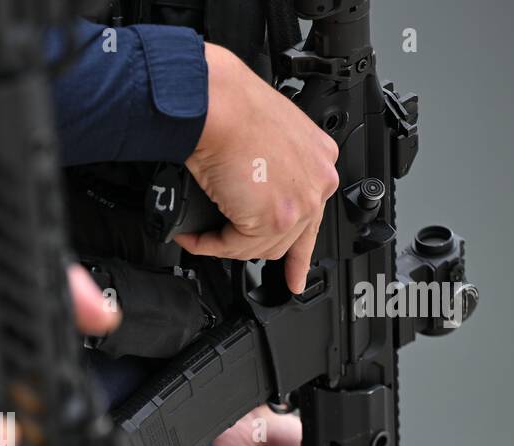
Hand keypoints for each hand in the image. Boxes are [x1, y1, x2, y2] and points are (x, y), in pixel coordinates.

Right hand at [176, 43, 340, 294]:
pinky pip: (235, 247)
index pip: (313, 215)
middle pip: (285, 239)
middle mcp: (317, 181)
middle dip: (249, 247)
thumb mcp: (263, 136)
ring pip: (261, 248)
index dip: (299, 252)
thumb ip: (268, 169)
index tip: (295, 275)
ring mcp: (300, 202)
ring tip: (200, 234)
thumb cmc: (229, 105)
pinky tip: (194, 236)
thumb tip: (246, 195)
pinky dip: (208, 245)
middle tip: (219, 244)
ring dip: (225, 245)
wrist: (215, 103)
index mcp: (319, 159)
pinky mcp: (274, 218)